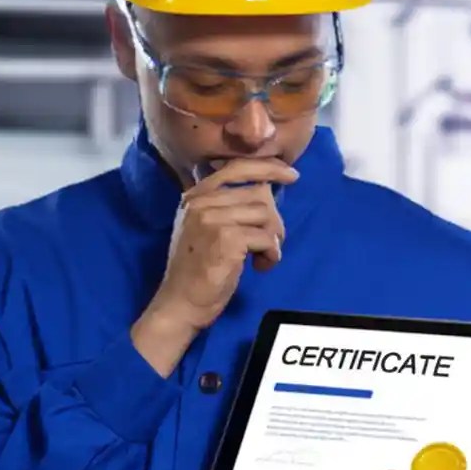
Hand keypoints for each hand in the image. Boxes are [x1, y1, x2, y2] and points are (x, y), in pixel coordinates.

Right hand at [149, 158, 298, 330]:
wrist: (180, 302)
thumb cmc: (196, 269)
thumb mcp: (203, 227)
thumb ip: (225, 205)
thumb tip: (266, 188)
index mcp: (196, 195)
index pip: (237, 167)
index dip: (268, 167)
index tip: (291, 175)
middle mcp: (201, 202)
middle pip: (259, 193)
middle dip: (274, 219)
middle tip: (271, 243)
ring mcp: (212, 219)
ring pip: (265, 214)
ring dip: (274, 239)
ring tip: (263, 257)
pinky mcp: (226, 239)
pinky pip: (266, 237)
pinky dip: (272, 253)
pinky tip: (261, 267)